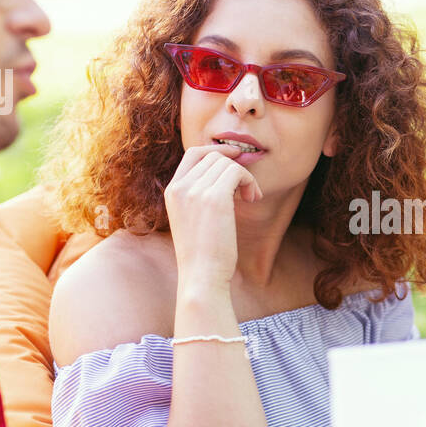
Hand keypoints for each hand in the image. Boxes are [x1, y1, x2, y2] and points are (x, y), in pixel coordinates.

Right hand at [164, 143, 262, 294]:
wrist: (201, 276)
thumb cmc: (202, 255)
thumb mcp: (192, 219)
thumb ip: (199, 196)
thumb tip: (226, 175)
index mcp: (172, 191)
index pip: (193, 153)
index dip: (217, 150)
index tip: (235, 157)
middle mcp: (180, 187)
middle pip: (214, 156)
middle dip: (235, 168)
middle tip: (247, 191)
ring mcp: (195, 191)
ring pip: (227, 163)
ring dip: (245, 177)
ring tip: (250, 198)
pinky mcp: (214, 198)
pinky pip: (237, 172)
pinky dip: (250, 181)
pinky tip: (253, 198)